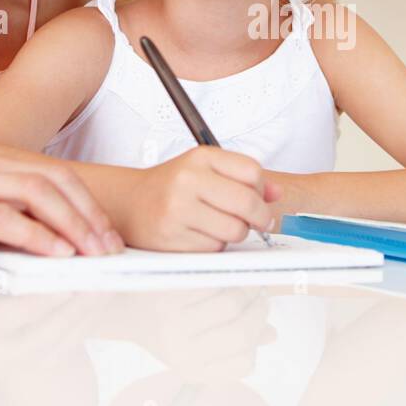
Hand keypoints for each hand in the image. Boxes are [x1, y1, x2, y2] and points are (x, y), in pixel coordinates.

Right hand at [0, 147, 123, 258]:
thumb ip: (2, 210)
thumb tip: (47, 238)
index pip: (56, 174)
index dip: (87, 203)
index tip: (106, 233)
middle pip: (55, 181)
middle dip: (89, 215)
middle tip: (109, 247)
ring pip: (37, 195)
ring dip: (72, 225)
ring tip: (92, 253)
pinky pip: (3, 218)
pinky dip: (35, 235)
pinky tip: (54, 254)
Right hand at [119, 146, 281, 251]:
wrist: (129, 202)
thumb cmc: (173, 185)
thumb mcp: (206, 170)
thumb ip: (243, 178)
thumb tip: (277, 193)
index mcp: (201, 157)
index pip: (252, 172)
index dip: (262, 189)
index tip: (259, 198)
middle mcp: (188, 179)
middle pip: (247, 203)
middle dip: (260, 217)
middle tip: (259, 221)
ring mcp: (177, 209)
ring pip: (234, 231)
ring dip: (234, 233)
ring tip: (219, 224)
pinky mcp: (171, 237)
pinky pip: (214, 248)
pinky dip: (214, 245)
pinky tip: (200, 234)